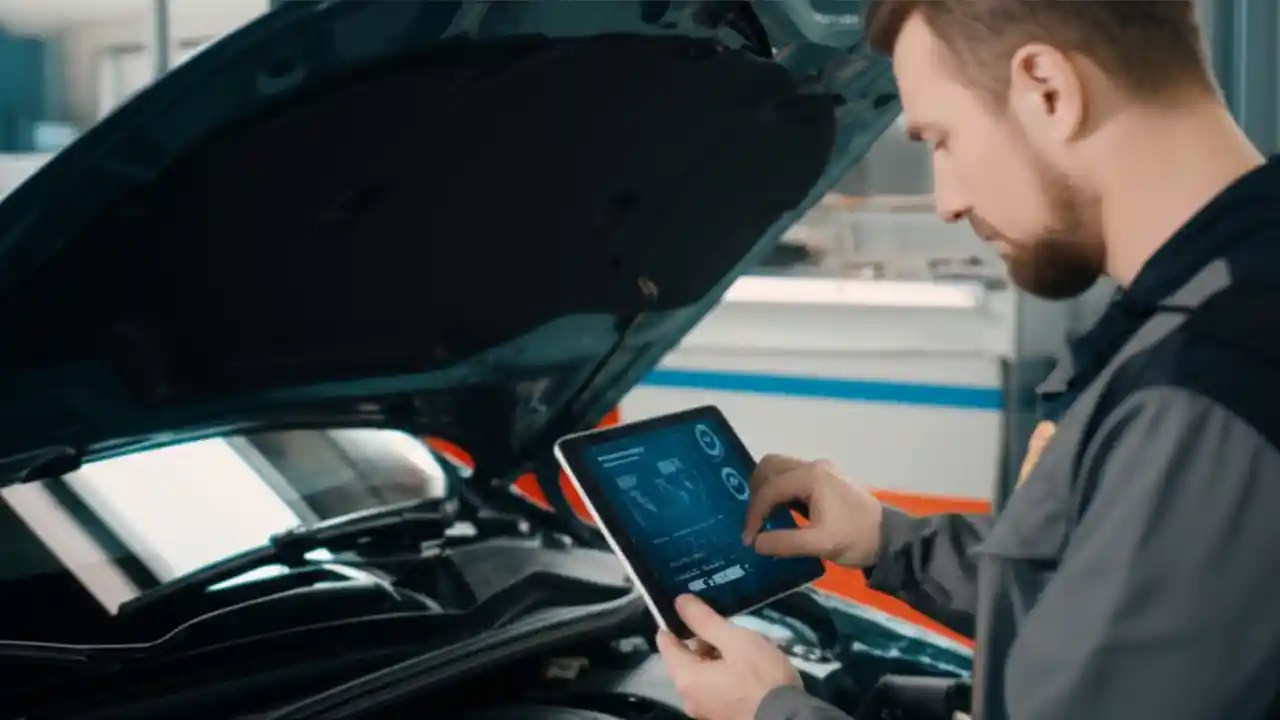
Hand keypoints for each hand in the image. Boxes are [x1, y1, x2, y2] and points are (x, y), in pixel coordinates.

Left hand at [656, 594, 801, 719]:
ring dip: (719, 655)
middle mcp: (688, 698)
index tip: (695, 608)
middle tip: (732, 629)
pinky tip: (750, 666)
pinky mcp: (721, 716)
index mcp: (685, 678)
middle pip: (686, 658)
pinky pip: (715, 686)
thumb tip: (679, 601)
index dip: (676, 621)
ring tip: (747, 646)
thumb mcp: (735, 641)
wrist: (788, 719)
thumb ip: (705, 621)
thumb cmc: (761, 678)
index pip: (665, 642)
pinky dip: (726, 672)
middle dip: (705, 640)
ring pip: (703, 672)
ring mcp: (704, 710)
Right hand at [741, 454, 883, 567]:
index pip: (770, 488)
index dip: (755, 512)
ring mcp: (820, 469)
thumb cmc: (855, 539)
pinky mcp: (825, 477)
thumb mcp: (819, 545)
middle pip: (770, 466)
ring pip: (779, 467)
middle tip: (754, 519)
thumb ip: (784, 542)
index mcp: (811, 477)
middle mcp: (813, 465)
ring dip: (766, 488)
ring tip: (764, 516)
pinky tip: (780, 511)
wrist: (888, 538)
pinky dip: (779, 489)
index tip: (749, 537)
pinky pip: (791, 475)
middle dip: (756, 492)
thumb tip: (755, 543)